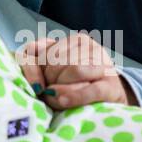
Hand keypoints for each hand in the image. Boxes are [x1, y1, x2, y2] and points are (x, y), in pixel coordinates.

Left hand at [17, 34, 138, 110]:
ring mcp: (104, 65)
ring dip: (60, 88)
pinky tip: (63, 101)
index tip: (37, 84)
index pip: (43, 51)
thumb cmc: (75, 84)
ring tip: (57, 100)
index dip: (35, 70)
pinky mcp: (112, 86)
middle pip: (56, 61)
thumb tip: (30, 62)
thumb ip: (36, 59)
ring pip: (74, 70)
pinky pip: (91, 89)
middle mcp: (91, 47)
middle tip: (48, 94)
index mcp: (76, 40)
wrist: (110, 100)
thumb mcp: (54, 69)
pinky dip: (75, 96)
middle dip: (48, 80)